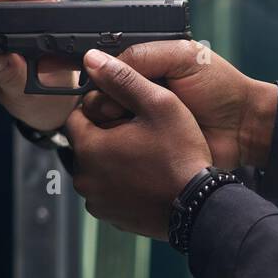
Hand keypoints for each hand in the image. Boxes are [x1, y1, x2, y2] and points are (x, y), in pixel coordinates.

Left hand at [63, 49, 212, 237]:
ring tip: (147, 156)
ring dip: (114, 161)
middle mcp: (85, 178)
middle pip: (87, 144)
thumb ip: (123, 78)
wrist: (199, 206)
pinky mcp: (112, 218)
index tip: (125, 112)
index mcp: (89, 147)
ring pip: (98, 169)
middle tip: (140, 133)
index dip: (102, 109)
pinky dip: (123, 185)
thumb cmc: (181, 156)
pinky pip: (110, 192)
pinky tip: (148, 179)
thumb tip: (92, 60)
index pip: (77, 116)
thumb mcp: (159, 104)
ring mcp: (98, 202)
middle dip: (107, 136)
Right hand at [77, 39, 277, 169]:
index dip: (101, 75)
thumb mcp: (183, 58)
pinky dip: (120, 142)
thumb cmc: (221, 87)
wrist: (243, 126)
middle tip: (119, 107)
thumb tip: (96, 60)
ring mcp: (142, 121)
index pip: (107, 68)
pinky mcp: (147, 145)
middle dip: (104, 101)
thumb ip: (142, 55)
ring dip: (110, 122)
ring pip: (105, 121)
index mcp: (146, 67)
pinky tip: (130, 140)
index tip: (103, 83)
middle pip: (100, 96)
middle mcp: (140, 93)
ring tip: (127, 122)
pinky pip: (121, 145)